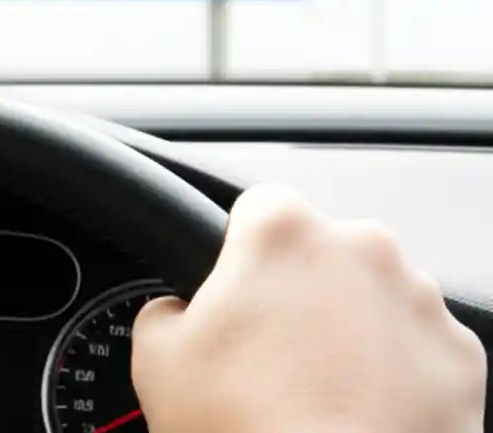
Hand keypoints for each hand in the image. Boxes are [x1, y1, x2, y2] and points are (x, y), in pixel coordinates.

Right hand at [132, 185, 485, 432]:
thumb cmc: (241, 427)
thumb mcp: (155, 357)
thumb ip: (165, 309)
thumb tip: (176, 311)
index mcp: (283, 232)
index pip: (257, 206)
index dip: (239, 251)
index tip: (235, 290)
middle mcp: (362, 249)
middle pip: (323, 250)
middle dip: (300, 291)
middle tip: (269, 353)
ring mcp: (420, 302)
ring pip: (375, 297)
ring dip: (350, 329)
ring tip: (316, 391)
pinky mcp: (461, 358)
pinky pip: (420, 348)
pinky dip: (396, 372)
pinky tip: (358, 411)